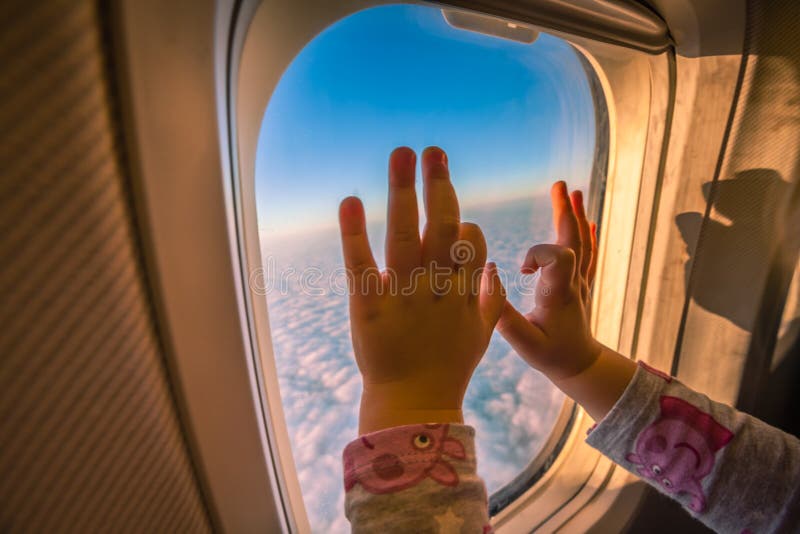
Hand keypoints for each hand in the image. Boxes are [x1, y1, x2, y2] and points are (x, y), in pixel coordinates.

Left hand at [338, 147, 505, 434]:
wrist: (413, 405)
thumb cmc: (449, 367)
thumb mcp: (482, 334)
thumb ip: (489, 298)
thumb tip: (490, 263)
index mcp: (462, 293)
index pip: (467, 244)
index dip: (461, 224)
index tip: (453, 218)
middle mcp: (434, 289)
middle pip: (439, 229)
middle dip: (438, 187)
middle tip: (434, 150)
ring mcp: (401, 297)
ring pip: (404, 237)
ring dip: (403, 192)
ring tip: (402, 154)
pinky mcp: (367, 308)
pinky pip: (361, 266)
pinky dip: (355, 233)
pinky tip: (352, 201)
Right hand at [497, 181, 601, 380]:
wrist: (579, 366)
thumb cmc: (550, 355)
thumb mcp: (522, 342)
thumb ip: (502, 314)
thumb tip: (486, 279)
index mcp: (558, 294)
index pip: (558, 257)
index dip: (538, 252)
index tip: (521, 269)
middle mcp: (572, 283)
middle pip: (573, 240)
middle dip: (565, 211)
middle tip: (559, 184)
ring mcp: (580, 282)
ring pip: (582, 244)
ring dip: (576, 216)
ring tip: (572, 191)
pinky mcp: (581, 285)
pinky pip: (589, 256)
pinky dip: (589, 236)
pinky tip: (589, 221)